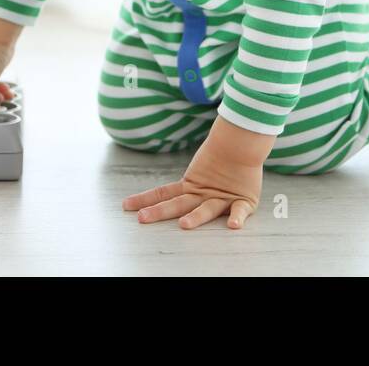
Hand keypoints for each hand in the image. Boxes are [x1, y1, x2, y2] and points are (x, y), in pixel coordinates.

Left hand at [122, 135, 262, 229]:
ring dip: (196, 217)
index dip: (144, 199)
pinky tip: (233, 226)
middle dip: (159, 212)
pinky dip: (237, 217)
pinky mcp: (242, 199)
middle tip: (142, 218)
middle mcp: (202, 194)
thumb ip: (189, 179)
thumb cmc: (224, 156)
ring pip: (206, 209)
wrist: (243, 142)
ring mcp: (221, 198)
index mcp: (190, 187)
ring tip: (184, 225)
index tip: (125, 205)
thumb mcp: (202, 173)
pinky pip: (240, 210)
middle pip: (177, 204)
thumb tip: (166, 168)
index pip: (162, 193)